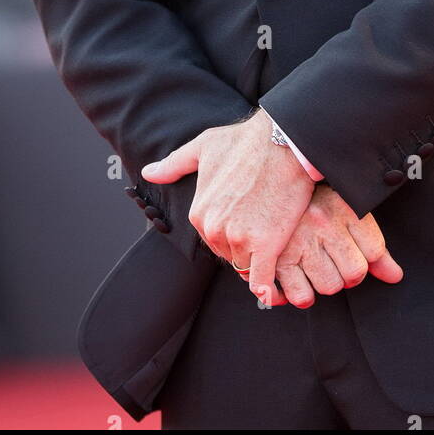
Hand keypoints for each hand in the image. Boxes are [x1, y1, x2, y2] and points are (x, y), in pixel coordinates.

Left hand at [141, 108, 314, 301]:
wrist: (283, 141)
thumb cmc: (245, 142)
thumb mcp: (202, 147)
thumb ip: (174, 165)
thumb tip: (150, 172)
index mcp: (199, 212)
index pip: (211, 239)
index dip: (230, 231)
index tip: (245, 221)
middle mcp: (214, 230)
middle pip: (228, 253)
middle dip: (243, 245)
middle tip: (262, 226)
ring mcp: (239, 239)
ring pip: (246, 266)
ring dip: (259, 260)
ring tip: (274, 243)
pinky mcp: (266, 245)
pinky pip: (261, 280)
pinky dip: (267, 289)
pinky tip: (273, 292)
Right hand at [261, 185, 402, 308]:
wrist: (273, 190)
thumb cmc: (315, 207)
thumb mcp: (349, 216)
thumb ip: (374, 249)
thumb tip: (394, 277)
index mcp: (344, 208)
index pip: (374, 251)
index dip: (366, 257)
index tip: (354, 250)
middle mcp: (324, 223)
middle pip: (354, 273)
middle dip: (347, 274)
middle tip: (334, 260)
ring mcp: (301, 241)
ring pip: (330, 287)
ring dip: (325, 282)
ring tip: (317, 265)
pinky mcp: (279, 259)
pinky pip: (302, 296)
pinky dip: (303, 295)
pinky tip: (302, 279)